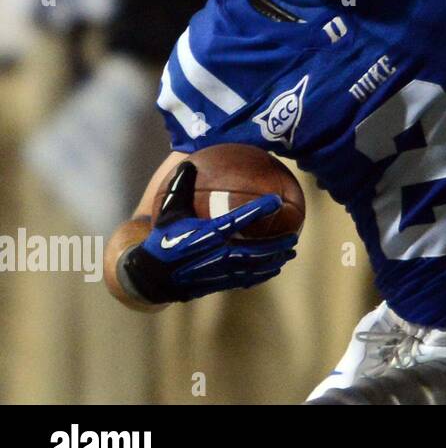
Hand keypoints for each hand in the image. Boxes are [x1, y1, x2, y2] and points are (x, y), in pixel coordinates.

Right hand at [122, 162, 296, 303]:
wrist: (149, 276)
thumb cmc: (162, 238)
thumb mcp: (167, 211)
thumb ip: (179, 188)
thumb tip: (189, 163)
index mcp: (204, 235)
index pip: (236, 220)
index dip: (257, 210)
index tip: (276, 200)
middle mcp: (213, 255)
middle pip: (252, 251)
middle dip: (276, 245)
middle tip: (294, 235)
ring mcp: (216, 273)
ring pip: (252, 268)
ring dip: (274, 261)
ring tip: (291, 252)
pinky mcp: (216, 284)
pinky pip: (244, 280)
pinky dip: (261, 275)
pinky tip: (274, 269)